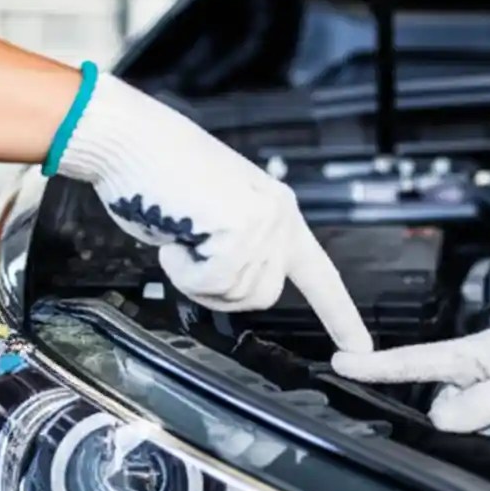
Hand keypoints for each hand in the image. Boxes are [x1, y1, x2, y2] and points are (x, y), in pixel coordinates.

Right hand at [56, 73, 372, 352]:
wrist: (129, 141)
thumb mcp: (213, 221)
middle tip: (187, 252)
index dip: (340, 317)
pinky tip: (174, 237)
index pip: (320, 276)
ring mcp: (266, 220)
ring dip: (196, 278)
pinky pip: (214, 282)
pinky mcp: (244, 226)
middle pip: (261, 298)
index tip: (360, 349)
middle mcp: (280, 216)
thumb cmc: (155, 177)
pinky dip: (184, 271)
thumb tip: (233, 285)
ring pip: (237, 294)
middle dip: (216, 289)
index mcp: (278, 213)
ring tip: (180, 235)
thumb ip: (237, 253)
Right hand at [331, 314, 489, 430]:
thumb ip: (481, 404)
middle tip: (488, 419)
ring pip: (464, 411)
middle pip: (440, 394)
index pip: (420, 359)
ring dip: (479, 424)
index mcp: (484, 351)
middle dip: (446, 414)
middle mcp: (487, 364)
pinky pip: (486, 418)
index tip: (342, 362)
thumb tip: (441, 418)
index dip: (378, 364)